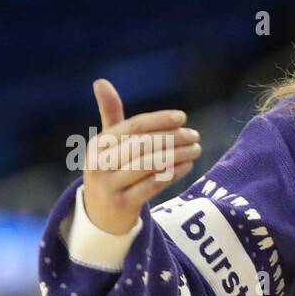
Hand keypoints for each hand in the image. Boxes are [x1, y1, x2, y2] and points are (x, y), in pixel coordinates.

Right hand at [82, 78, 201, 234]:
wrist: (100, 215)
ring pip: (149, 166)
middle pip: (142, 145)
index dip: (159, 120)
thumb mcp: (107, 144)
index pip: (133, 127)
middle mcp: (100, 164)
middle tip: (195, 135)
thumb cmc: (110, 170)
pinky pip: (152, 186)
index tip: (182, 117)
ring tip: (196, 149)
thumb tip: (101, 81)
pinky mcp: (123, 204)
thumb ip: (110, 114)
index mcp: (98, 144)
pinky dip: (172, 174)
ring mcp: (110, 186)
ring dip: (177, 155)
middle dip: (172, 138)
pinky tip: (188, 166)